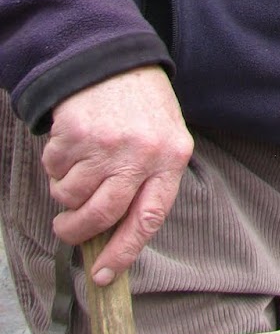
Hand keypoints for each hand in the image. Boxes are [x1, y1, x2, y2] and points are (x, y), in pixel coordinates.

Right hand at [42, 67, 193, 284]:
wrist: (117, 58)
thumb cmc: (143, 107)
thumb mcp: (165, 139)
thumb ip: (149, 182)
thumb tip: (116, 237)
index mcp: (171, 157)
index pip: (148, 218)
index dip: (123, 253)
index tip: (102, 275)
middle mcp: (141, 153)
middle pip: (102, 215)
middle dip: (78, 231)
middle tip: (68, 228)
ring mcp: (107, 143)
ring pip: (71, 196)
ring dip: (65, 192)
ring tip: (77, 168)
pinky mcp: (76, 132)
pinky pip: (54, 170)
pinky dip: (55, 166)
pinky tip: (72, 143)